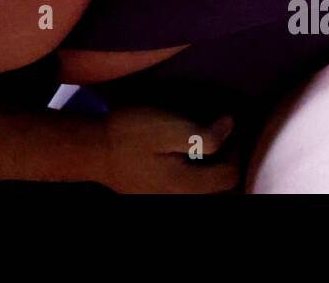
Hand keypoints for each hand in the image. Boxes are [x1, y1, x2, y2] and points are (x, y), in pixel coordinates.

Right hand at [101, 107, 239, 192]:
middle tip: (224, 142)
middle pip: (223, 194)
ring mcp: (168, 201)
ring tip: (211, 153)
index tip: (225, 128)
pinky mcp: (157, 196)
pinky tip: (192, 162)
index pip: (230, 177)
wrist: (93, 150)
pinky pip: (191, 194)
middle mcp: (181, 200)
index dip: (235, 151)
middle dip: (230, 168)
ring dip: (216, 178)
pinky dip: (200, 182)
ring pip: (208, 196)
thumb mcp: (167, 128)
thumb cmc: (129, 134)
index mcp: (187, 186)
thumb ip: (204, 134)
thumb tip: (230, 128)